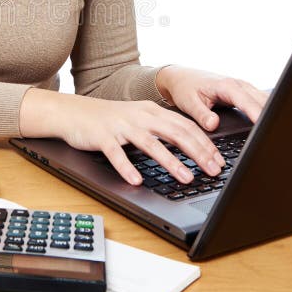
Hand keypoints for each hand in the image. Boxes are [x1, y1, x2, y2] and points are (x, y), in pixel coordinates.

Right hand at [18, 89, 225, 186]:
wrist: (72, 112)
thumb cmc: (107, 119)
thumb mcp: (138, 119)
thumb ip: (160, 128)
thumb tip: (190, 145)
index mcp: (151, 111)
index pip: (185, 126)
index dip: (205, 143)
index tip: (219, 160)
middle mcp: (139, 117)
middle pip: (175, 132)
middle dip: (197, 152)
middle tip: (213, 170)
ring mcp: (121, 126)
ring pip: (150, 143)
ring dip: (170, 161)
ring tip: (185, 178)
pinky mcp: (102, 136)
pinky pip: (116, 153)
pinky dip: (127, 167)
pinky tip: (136, 180)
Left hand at [154, 66, 268, 130]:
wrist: (182, 79)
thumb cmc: (185, 88)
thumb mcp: (188, 102)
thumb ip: (201, 114)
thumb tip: (213, 124)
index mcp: (225, 86)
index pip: (246, 101)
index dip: (257, 113)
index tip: (265, 125)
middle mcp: (238, 84)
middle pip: (262, 100)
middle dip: (271, 115)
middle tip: (277, 134)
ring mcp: (244, 88)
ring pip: (265, 100)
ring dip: (272, 112)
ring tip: (277, 131)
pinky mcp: (245, 93)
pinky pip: (261, 101)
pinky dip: (267, 111)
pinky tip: (271, 123)